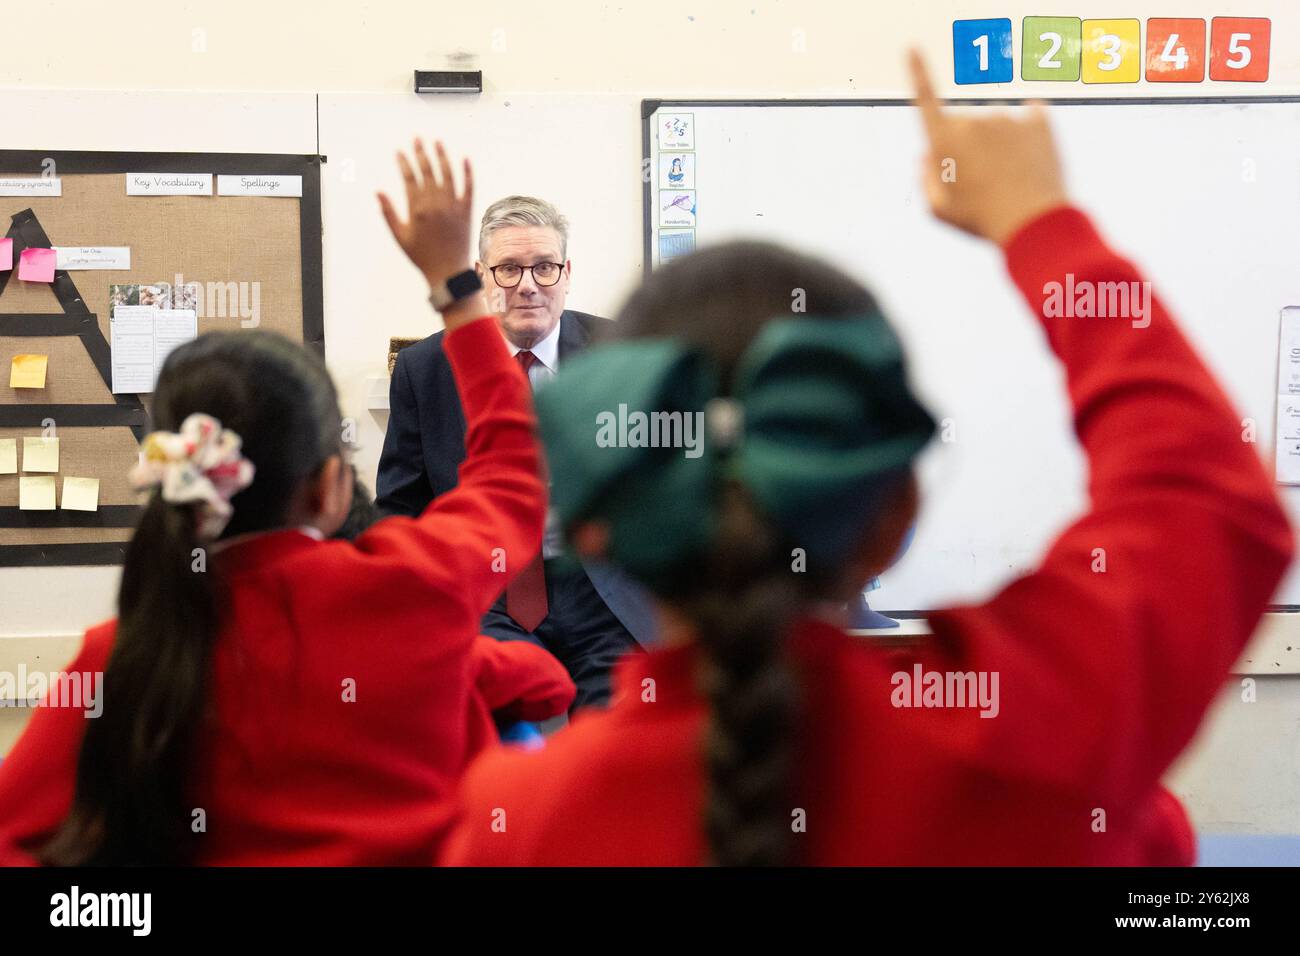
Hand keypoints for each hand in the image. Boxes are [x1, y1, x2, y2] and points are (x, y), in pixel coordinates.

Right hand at [378, 139, 474, 288]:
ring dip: (442, 156)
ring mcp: (453, 207)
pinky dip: (467, 173)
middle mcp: (435, 204)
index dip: (404, 163)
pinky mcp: (467, 212)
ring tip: (437, 142)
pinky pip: (468, 188)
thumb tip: (378, 192)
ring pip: (448, 175)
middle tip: (417, 138)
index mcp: (417, 209)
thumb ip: (389, 213)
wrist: (448, 273)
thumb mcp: (400, 237)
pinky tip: (465, 158)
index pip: (409, 178)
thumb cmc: (421, 257)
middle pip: (427, 171)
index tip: (399, 151)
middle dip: (421, 153)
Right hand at [909, 49, 1067, 245]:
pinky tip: (1028, 161)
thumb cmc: (981, 219)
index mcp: (944, 140)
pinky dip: (1026, 137)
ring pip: (996, 125)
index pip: (926, 98)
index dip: (918, 72)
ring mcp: (1008, 118)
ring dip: (998, 145)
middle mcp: (974, 120)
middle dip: (967, 146)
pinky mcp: (1038, 121)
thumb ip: (925, 180)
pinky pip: (1029, 120)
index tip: (913, 47)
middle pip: (964, 125)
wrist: (1033, 223)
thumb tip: (926, 156)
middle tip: (980, 183)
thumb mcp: (940, 209)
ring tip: (1008, 179)